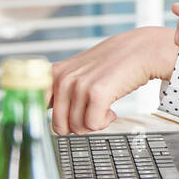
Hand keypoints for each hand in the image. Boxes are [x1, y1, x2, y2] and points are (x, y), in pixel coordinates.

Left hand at [48, 26, 178, 134]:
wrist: (143, 49)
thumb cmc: (114, 62)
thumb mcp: (80, 70)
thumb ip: (62, 88)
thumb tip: (51, 115)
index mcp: (55, 74)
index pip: (35, 107)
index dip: (50, 120)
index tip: (64, 122)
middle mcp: (63, 79)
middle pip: (59, 126)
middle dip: (77, 126)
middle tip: (92, 114)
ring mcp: (79, 85)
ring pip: (78, 128)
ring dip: (95, 123)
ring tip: (105, 107)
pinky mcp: (97, 92)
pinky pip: (94, 125)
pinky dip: (105, 122)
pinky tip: (112, 109)